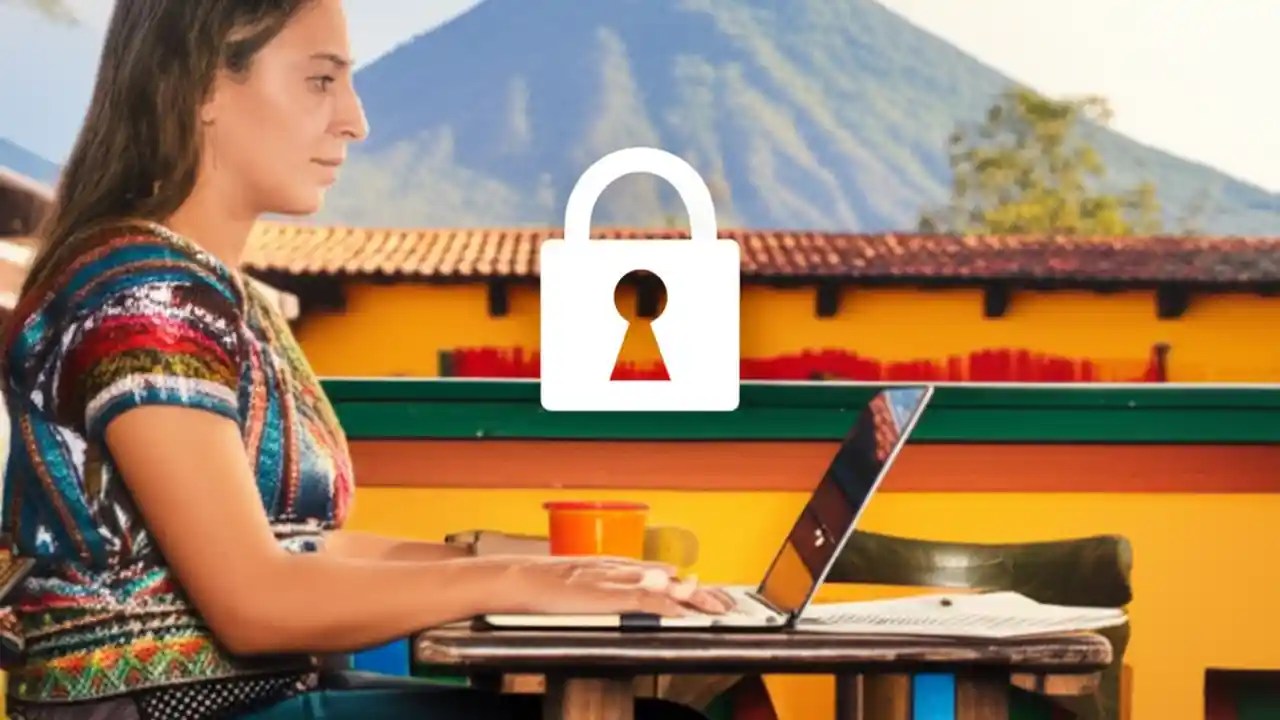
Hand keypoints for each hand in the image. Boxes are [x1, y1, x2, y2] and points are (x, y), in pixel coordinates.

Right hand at [497, 556, 733, 616]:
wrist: (517, 578)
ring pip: (664, 587)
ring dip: (692, 597)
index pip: (666, 574)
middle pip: (673, 579)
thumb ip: (616, 582)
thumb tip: (649, 584)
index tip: (718, 595)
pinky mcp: (604, 594)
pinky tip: (679, 610)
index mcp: (618, 565)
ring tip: (717, 608)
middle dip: (703, 592)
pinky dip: (663, 604)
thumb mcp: (586, 579)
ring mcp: (615, 580)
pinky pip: (641, 600)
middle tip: (729, 604)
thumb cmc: (544, 583)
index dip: (695, 585)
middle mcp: (621, 568)